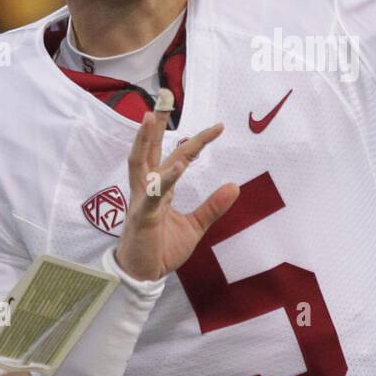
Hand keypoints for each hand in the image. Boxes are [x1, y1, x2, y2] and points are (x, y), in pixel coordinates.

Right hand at [115, 107, 238, 281]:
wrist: (143, 275)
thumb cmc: (160, 249)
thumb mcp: (195, 226)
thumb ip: (212, 206)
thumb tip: (234, 185)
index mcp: (159, 188)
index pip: (177, 156)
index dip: (196, 141)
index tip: (218, 127)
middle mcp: (147, 188)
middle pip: (150, 150)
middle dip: (155, 125)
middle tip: (163, 99)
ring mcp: (142, 201)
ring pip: (141, 164)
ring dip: (145, 140)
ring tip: (151, 118)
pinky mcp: (142, 217)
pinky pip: (152, 196)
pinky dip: (164, 180)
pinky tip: (177, 167)